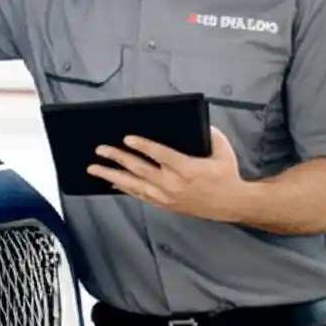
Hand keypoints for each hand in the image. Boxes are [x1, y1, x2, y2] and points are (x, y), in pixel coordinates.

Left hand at [85, 126, 252, 222]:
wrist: (232, 204)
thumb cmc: (226, 174)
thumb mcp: (223, 150)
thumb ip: (209, 134)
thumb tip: (195, 121)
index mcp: (188, 168)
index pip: (160, 155)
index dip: (143, 146)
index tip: (127, 138)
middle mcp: (174, 184)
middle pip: (140, 169)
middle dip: (118, 158)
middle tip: (100, 149)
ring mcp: (167, 196)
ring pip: (133, 185)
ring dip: (111, 175)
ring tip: (93, 168)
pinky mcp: (164, 204)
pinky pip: (139, 195)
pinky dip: (123, 188)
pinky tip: (109, 181)